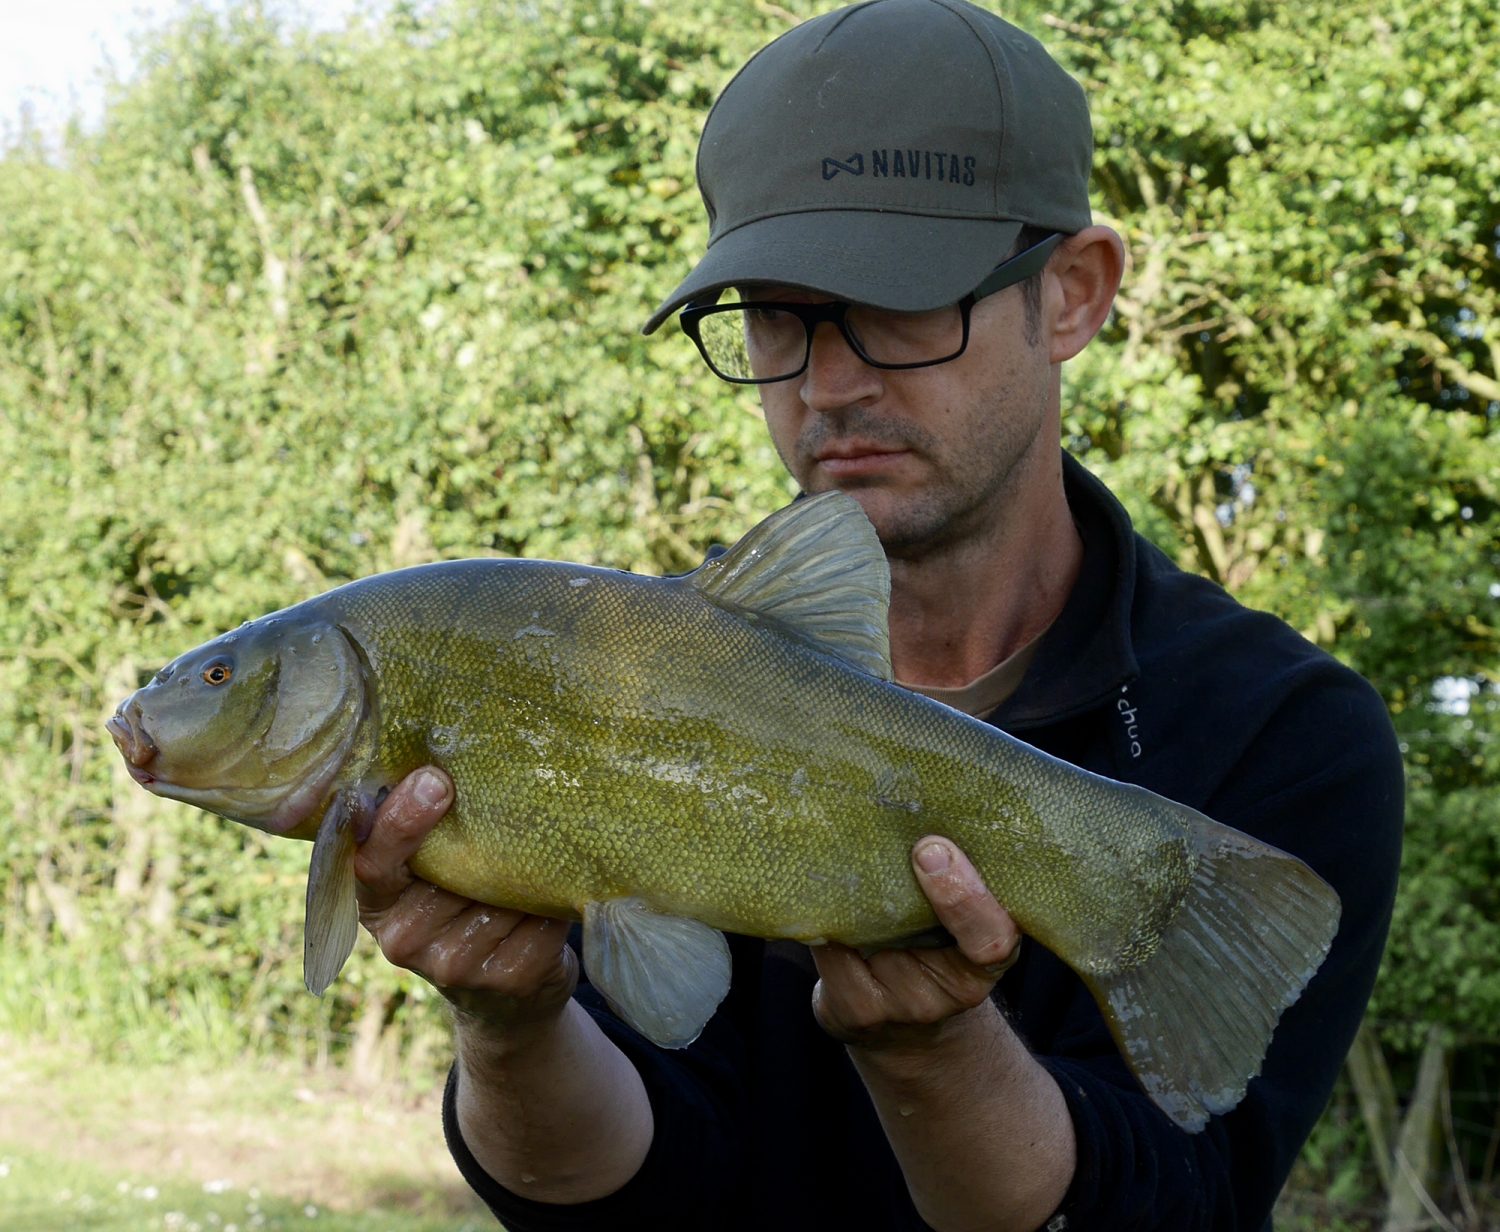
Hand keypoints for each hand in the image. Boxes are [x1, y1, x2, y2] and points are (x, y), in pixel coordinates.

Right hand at [354, 766, 578, 1033]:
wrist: (505, 996)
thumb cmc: (461, 909)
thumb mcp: (427, 877)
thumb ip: (424, 835)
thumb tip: (444, 759)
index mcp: (377, 904)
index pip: (373, 862)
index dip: (401, 821)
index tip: (434, 779)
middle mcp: (404, 942)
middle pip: (454, 868)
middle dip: (488, 833)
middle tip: (514, 800)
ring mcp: (455, 967)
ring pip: (504, 889)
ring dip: (527, 868)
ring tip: (536, 857)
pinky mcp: (508, 979)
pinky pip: (542, 915)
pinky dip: (554, 899)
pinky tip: (553, 896)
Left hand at [811, 835, 1020, 1048]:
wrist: (905, 1028)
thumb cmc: (934, 954)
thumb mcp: (961, 926)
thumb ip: (954, 880)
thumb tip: (918, 804)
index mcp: (987, 961)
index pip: (993, 938)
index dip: (965, 894)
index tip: (935, 848)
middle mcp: (950, 991)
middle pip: (921, 931)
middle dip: (911, 880)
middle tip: (904, 841)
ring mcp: (902, 1005)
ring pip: (869, 932)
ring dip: (855, 891)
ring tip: (842, 847)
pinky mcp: (857, 1010)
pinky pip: (833, 951)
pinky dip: (825, 916)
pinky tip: (818, 890)